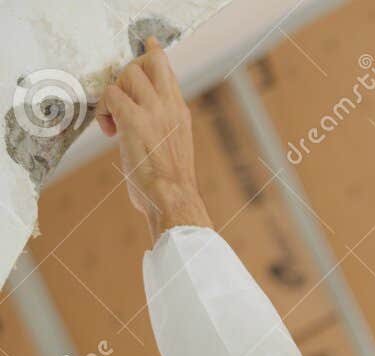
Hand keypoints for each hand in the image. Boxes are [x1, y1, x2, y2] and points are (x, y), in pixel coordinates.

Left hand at [98, 38, 210, 240]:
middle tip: (118, 100)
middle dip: (125, 75)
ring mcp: (153, 110)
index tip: (147, 46)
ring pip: (127, 73)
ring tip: (114, 120)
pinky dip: (103, 112)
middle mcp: (169, 105)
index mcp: (179, 112)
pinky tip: (109, 132)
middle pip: (146, 62)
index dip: (152, 54)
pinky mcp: (134, 119)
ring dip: (113, 93)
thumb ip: (161, 128)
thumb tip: (139, 130)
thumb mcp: (174, 147)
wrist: (174, 199)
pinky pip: (110, 95)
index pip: (166, 69)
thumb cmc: (171, 185)